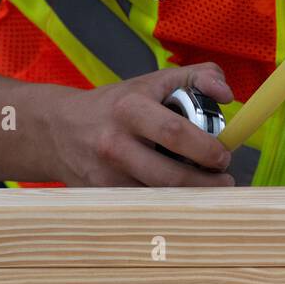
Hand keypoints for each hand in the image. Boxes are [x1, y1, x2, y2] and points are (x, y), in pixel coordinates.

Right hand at [44, 63, 235, 185]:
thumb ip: (199, 77)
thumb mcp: (155, 80)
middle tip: (223, 179)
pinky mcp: (101, 197)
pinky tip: (178, 196)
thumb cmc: (118, 104)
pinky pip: (143, 206)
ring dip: (190, 197)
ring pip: (158, 197)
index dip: (205, 148)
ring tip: (206, 187)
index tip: (224, 156)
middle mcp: (114, 144)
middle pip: (169, 176)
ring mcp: (105, 175)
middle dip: (204, 182)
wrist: (58, 129)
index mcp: (130, 109)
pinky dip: (166, 204)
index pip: (174, 132)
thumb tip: (227, 95)